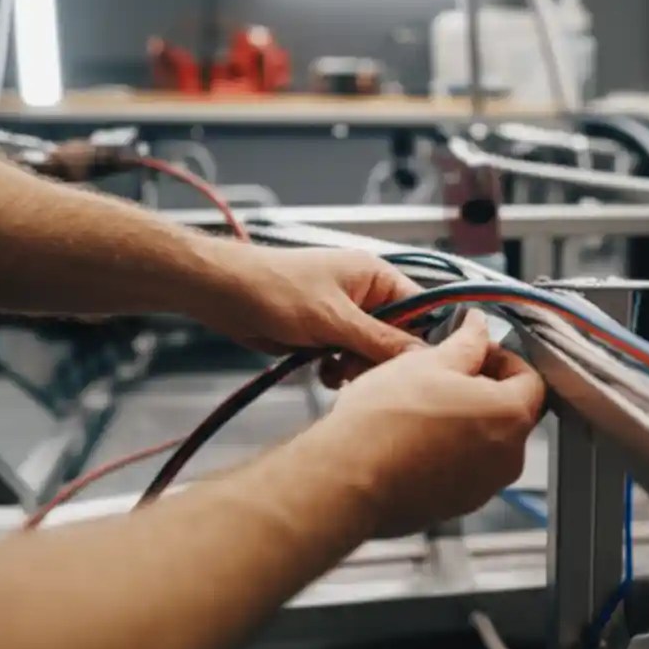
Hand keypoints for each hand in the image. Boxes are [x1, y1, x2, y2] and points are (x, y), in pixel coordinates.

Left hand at [195, 243, 422, 366]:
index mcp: (377, 277)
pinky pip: (349, 360)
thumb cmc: (277, 291)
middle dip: (379, 360)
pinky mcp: (328, 336)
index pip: (421, 311)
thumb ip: (380, 340)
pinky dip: (340, 371)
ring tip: (334, 370)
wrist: (225, 294)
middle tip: (358, 369)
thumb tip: (424, 357)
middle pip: (398, 339)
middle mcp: (368, 296)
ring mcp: (347, 317)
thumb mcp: (334, 318)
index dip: (420, 341)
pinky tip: (324, 371)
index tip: (412, 370)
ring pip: (373, 355)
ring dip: (357, 369)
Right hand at [316, 310, 545, 537]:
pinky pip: (464, 467)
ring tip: (423, 403)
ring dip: (464, 419)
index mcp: (511, 415)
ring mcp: (484, 486)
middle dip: (483, 388)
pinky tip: (414, 435)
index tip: (475, 350)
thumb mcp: (429, 362)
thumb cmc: (386, 423)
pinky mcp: (457, 504)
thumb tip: (478, 328)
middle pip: (510, 411)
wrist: (347, 479)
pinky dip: (448, 449)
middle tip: (446, 372)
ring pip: (485, 441)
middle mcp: (508, 457)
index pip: (530, 377)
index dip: (501, 357)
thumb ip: (466, 343)